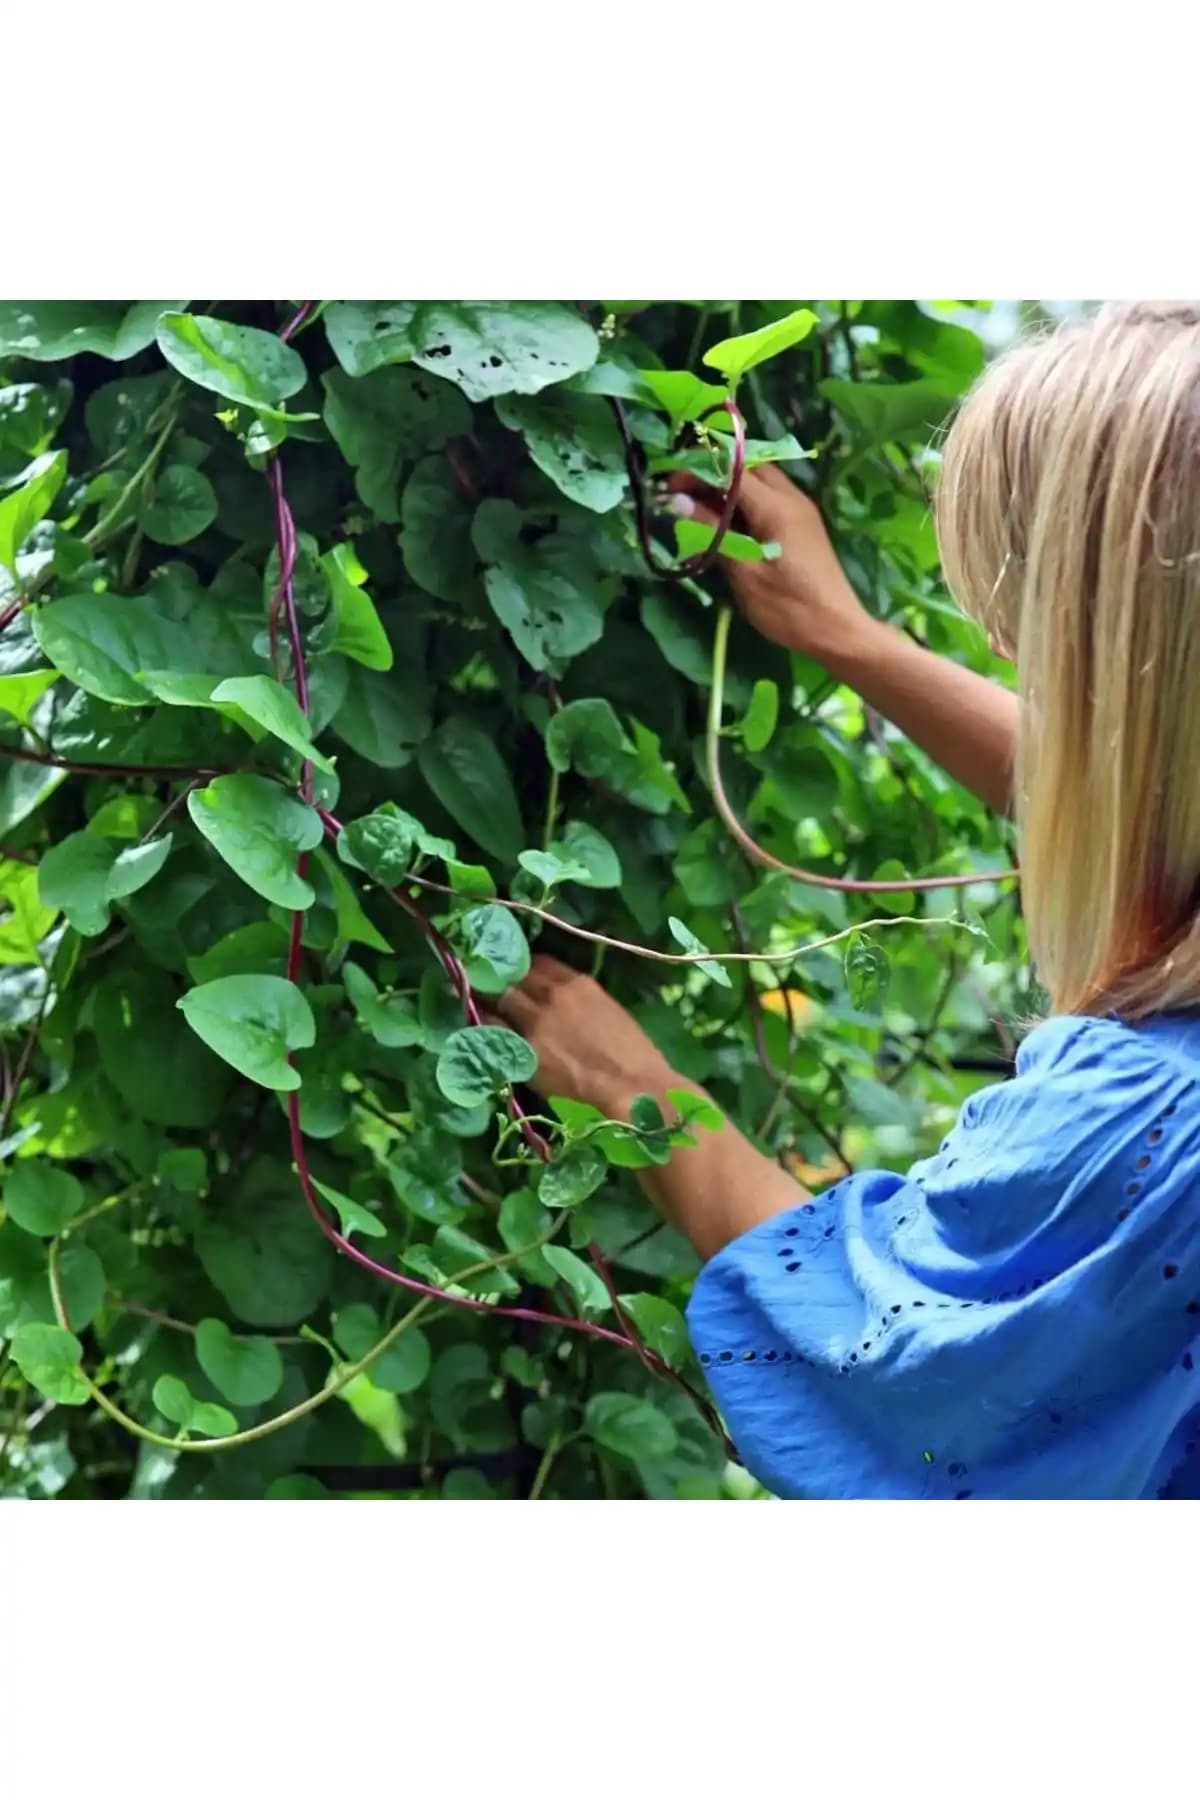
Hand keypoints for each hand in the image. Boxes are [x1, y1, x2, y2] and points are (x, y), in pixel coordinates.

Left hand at [493, 956, 674, 1116]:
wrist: (631, 1084)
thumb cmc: (630, 1051)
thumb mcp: (608, 1009)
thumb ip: (578, 999)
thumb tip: (557, 999)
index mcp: (577, 983)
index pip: (538, 963)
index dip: (524, 967)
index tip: (516, 973)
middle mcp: (552, 996)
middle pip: (514, 977)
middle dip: (501, 980)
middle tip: (488, 984)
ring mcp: (536, 1023)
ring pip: (501, 1000)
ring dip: (488, 999)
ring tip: (479, 1001)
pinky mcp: (525, 1051)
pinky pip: (496, 1032)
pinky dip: (487, 1027)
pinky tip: (481, 1029)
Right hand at [667, 464, 873, 667]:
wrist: (836, 629)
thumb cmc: (788, 607)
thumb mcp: (744, 572)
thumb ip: (712, 533)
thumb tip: (679, 502)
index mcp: (777, 507)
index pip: (732, 469)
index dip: (698, 471)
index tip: (669, 485)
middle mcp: (791, 498)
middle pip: (748, 467)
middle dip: (713, 473)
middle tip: (683, 495)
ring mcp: (799, 510)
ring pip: (759, 481)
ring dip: (728, 487)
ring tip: (698, 509)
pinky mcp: (801, 525)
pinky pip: (769, 499)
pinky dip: (744, 503)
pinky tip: (725, 524)